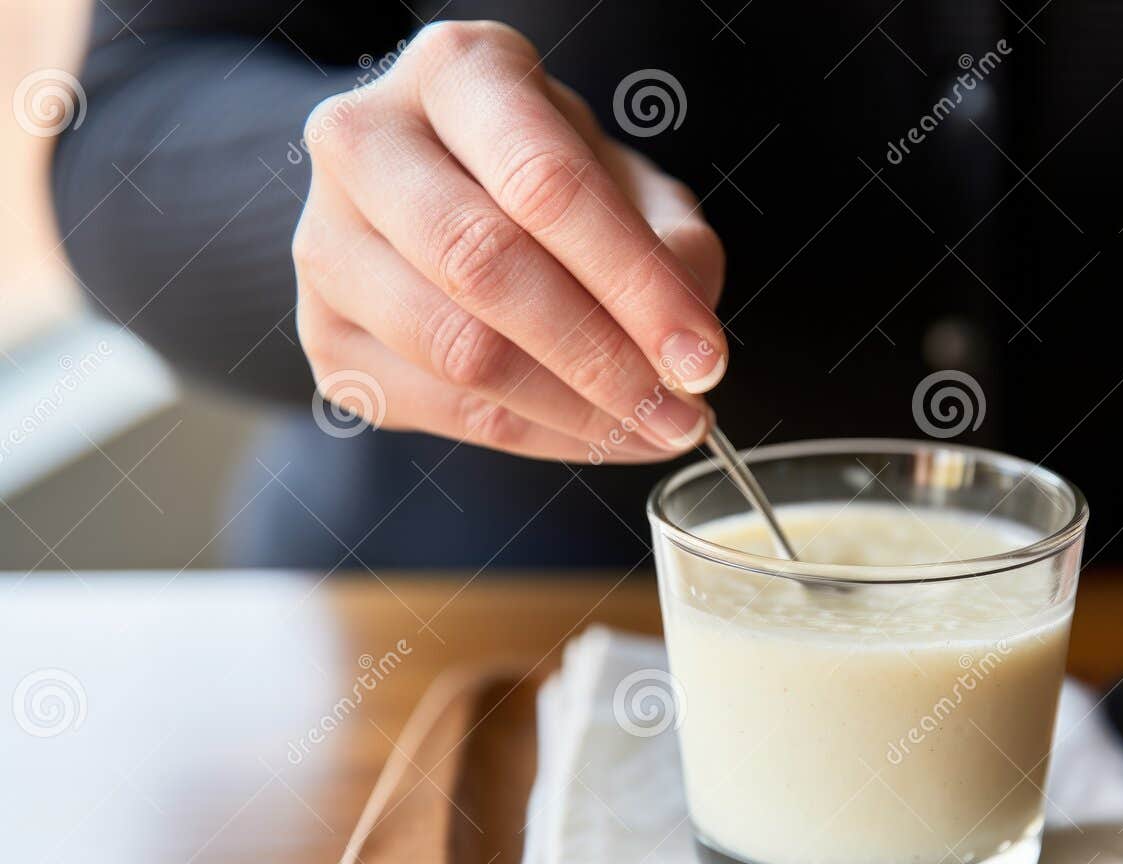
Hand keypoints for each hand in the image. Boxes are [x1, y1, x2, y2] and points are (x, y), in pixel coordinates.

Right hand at [292, 20, 724, 461]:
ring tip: (653, 429)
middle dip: (602, 357)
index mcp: (454, 73)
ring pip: (457, 351)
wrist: (438, 195)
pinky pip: (446, 410)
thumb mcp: (626, 180)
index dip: (633, 281)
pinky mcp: (326, 339)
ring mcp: (327, 244)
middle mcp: (364, 143)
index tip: (703, 356)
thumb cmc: (546, 179)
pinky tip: (596, 433)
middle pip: (483, 266)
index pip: (543, 182)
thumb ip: (669, 245)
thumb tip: (682, 347)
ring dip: (575, 411)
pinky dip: (539, 436)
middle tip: (681, 411)